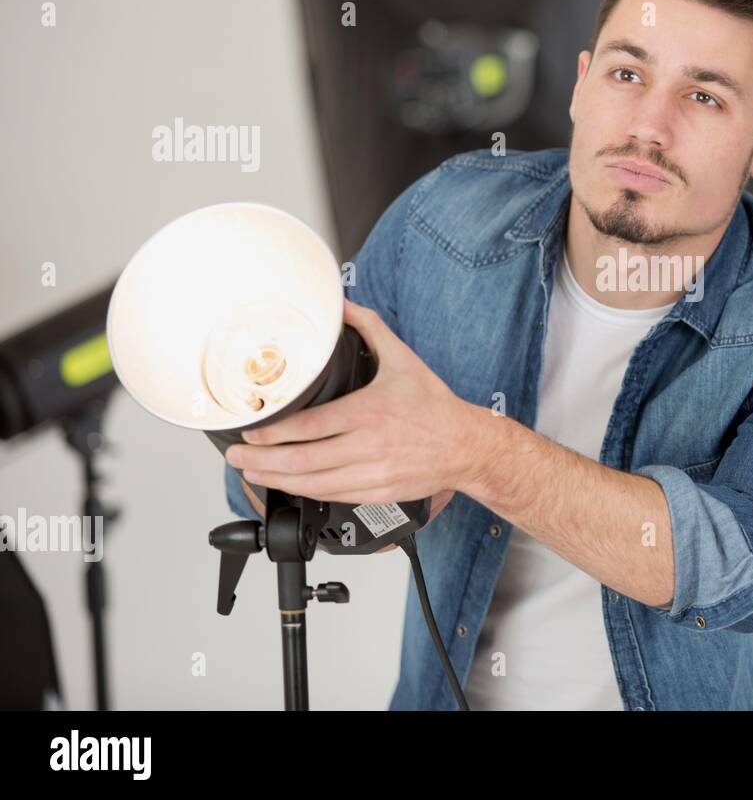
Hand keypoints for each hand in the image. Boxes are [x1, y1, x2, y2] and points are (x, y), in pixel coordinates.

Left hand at [224, 300, 484, 513]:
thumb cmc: (435, 405)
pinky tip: (288, 485)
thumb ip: (370, 328)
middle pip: (303, 460)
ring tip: (252, 473)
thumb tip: (343, 304)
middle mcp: (369, 445)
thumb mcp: (403, 359)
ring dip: (277, 480)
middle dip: (262, 460)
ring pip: (313, 483)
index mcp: (371, 411)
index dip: (273, 433)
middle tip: (238, 456)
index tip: (250, 430)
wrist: (466, 445)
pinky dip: (305, 492)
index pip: (310, 426)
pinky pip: (332, 497)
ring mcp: (373, 473)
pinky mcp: (377, 492)